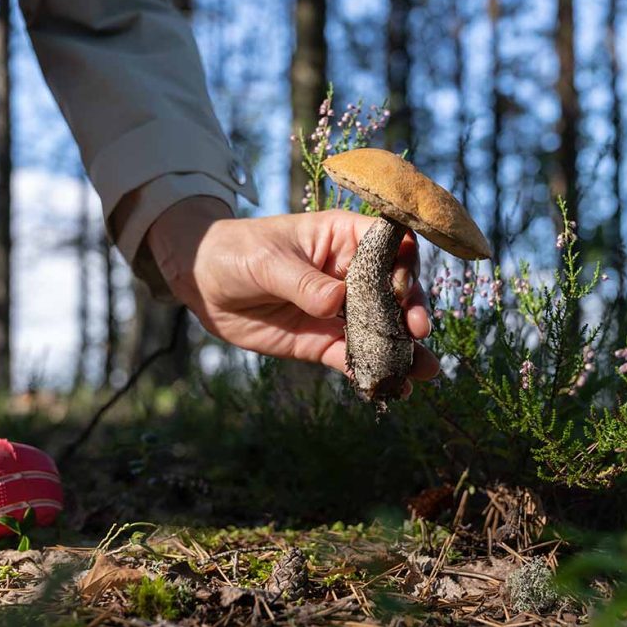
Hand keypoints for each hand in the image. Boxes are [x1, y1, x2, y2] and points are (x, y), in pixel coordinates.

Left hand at [147, 197, 439, 392]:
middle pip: (394, 291)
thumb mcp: (266, 261)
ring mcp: (339, 310)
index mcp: (343, 238)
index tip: (402, 286)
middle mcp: (350, 275)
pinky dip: (370, 372)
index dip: (403, 263)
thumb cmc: (236, 252)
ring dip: (402, 350)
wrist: (203, 282)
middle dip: (410, 311)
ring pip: (379, 330)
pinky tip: (391, 388)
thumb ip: (302, 282)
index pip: (389, 245)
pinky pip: (351, 357)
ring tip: (424, 372)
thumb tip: (336, 302)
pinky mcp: (322, 341)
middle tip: (418, 331)